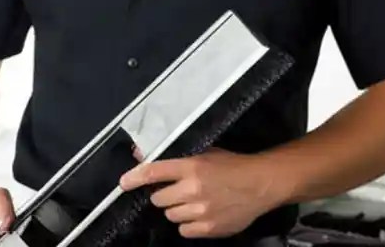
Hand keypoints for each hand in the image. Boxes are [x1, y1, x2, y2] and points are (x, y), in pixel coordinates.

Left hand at [119, 148, 284, 238]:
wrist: (261, 184)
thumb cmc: (233, 166)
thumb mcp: (206, 153)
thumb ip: (178, 158)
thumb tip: (146, 156)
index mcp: (192, 167)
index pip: (154, 172)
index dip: (135, 178)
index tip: (124, 183)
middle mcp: (193, 189)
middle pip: (158, 199)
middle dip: (164, 195)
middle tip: (178, 191)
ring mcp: (201, 211)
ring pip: (170, 215)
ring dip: (177, 209)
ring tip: (193, 202)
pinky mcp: (208, 228)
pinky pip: (184, 230)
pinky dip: (189, 224)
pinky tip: (201, 214)